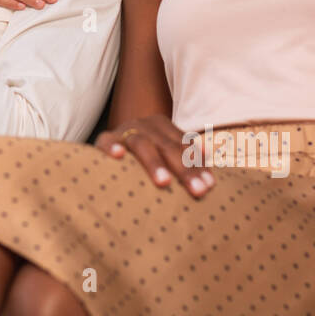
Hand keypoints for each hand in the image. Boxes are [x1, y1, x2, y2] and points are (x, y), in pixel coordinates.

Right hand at [95, 114, 213, 197]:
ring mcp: (123, 131)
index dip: (198, 165)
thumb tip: (211, 175)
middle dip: (184, 169)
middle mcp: (144, 125)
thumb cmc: (144, 159)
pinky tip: (118, 156)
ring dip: (154, 163)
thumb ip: (185, 162)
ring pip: (142, 144)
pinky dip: (112, 147)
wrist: (110, 149)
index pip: (185, 145)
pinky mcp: (103, 140)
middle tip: (198, 190)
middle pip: (168, 146)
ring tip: (164, 182)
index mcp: (162, 126)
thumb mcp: (165, 158)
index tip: (210, 186)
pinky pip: (106, 142)